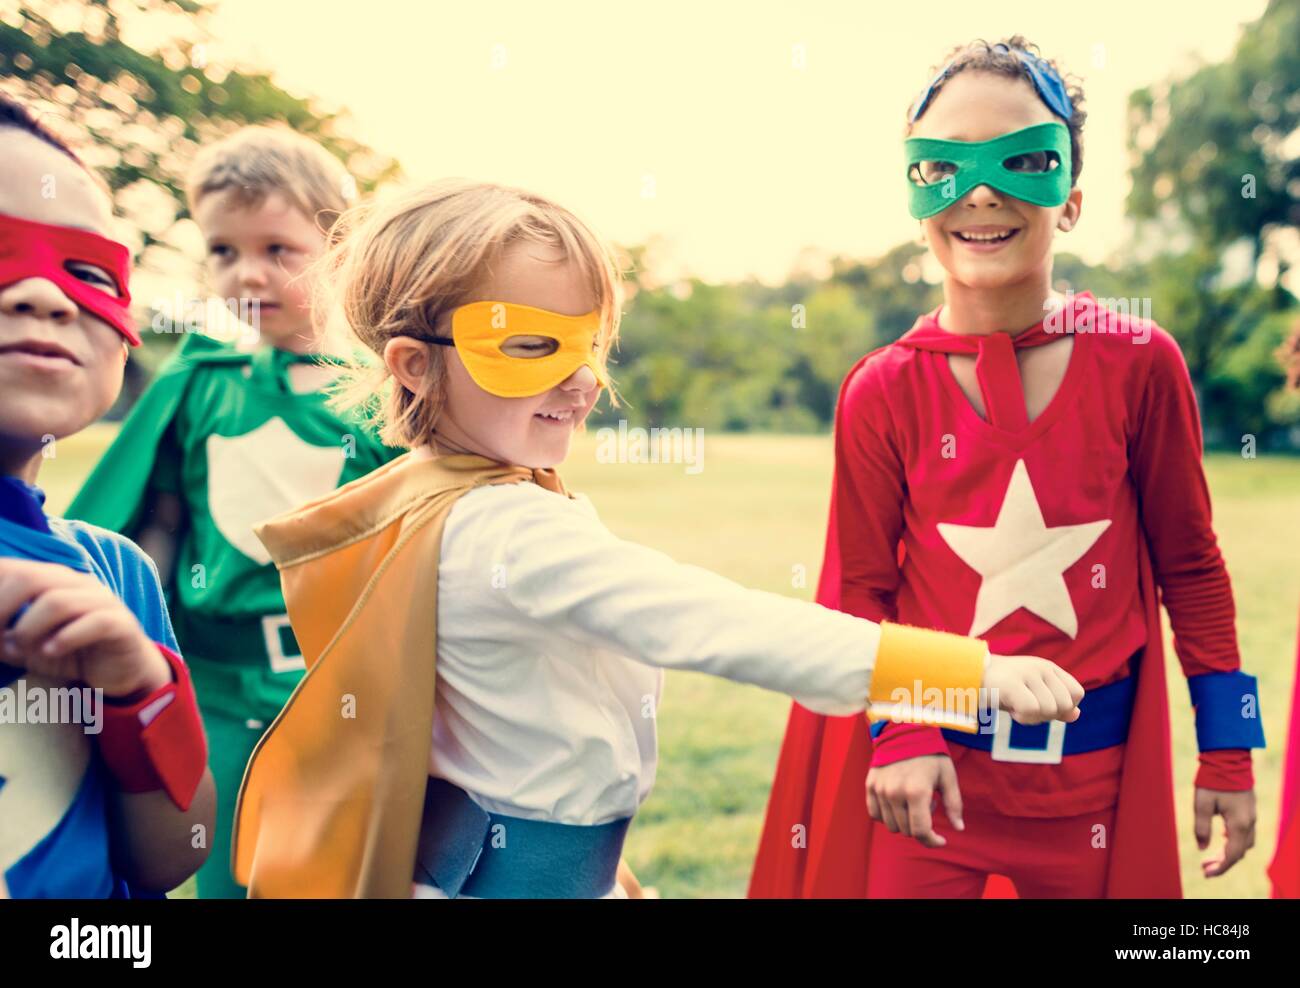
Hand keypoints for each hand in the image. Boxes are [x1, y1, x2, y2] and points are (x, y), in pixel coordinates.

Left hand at [0, 558, 169, 699]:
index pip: (13, 570)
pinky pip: (94, 623)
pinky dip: (66, 639)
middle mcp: (78, 583)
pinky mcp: (121, 624)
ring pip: (58, 602)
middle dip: (2, 609)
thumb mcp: (29, 645)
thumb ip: (5, 636)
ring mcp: (102, 601)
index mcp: (53, 579)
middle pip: (31, 579)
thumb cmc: (70, 652)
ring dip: (29, 630)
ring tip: (20, 652)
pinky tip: (51, 652)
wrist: (120, 669)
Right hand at [866, 754, 961, 847]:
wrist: (904, 730)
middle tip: (928, 804)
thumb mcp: (948, 776)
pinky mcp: (870, 785)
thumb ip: (954, 804)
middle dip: (921, 826)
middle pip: (906, 830)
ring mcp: (880, 790)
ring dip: (904, 820)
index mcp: (916, 792)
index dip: (932, 841)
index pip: (920, 831)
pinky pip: (875, 814)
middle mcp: (895, 793)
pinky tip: (897, 803)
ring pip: (891, 825)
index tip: (941, 840)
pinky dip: (887, 815)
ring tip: (913, 800)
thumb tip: (959, 828)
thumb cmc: (930, 754)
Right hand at [984, 654, 1082, 724]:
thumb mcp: (1032, 696)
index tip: (1042, 705)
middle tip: (1026, 708)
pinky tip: (1011, 709)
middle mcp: (1040, 667)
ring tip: (1016, 707)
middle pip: (1065, 705)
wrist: (968, 679)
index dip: (1063, 707)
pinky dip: (1022, 718)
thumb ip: (1055, 705)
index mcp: (1048, 668)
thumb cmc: (1001, 690)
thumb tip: (1076, 714)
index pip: (1077, 693)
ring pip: (1049, 710)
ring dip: (1032, 718)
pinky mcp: (1011, 683)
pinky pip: (1032, 711)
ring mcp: (1026, 674)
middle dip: (1048, 716)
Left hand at [1194, 787, 1255, 877]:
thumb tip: (1202, 848)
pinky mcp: (1249, 811)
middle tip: (1204, 867)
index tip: (1206, 873)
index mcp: (1238, 824)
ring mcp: (1251, 817)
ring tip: (1211, 856)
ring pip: (1244, 844)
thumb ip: (1201, 828)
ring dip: (1229, 853)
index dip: (1220, 867)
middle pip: (1239, 852)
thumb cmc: (1212, 780)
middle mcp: (1249, 823)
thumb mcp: (1201, 804)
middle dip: (1223, 862)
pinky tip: (1221, 838)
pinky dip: (1234, 841)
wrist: (1228, 759)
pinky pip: (1245, 833)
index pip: (1232, 854)